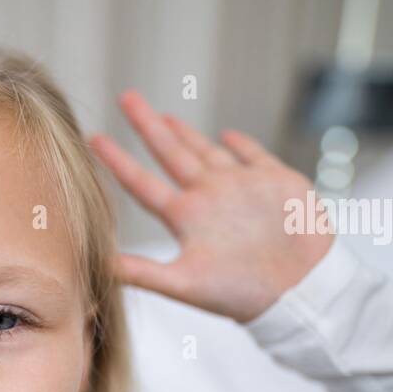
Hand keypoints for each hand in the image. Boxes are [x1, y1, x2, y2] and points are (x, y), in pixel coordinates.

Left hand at [90, 91, 333, 323]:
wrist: (299, 293)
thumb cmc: (241, 294)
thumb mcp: (184, 284)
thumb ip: (141, 272)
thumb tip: (97, 265)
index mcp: (186, 218)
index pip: (142, 183)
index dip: (119, 162)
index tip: (93, 139)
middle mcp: (209, 199)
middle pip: (172, 154)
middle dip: (149, 126)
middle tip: (127, 97)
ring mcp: (241, 189)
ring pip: (207, 152)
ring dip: (187, 133)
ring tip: (164, 117)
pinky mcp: (277, 183)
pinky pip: (255, 157)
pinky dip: (242, 145)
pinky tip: (227, 134)